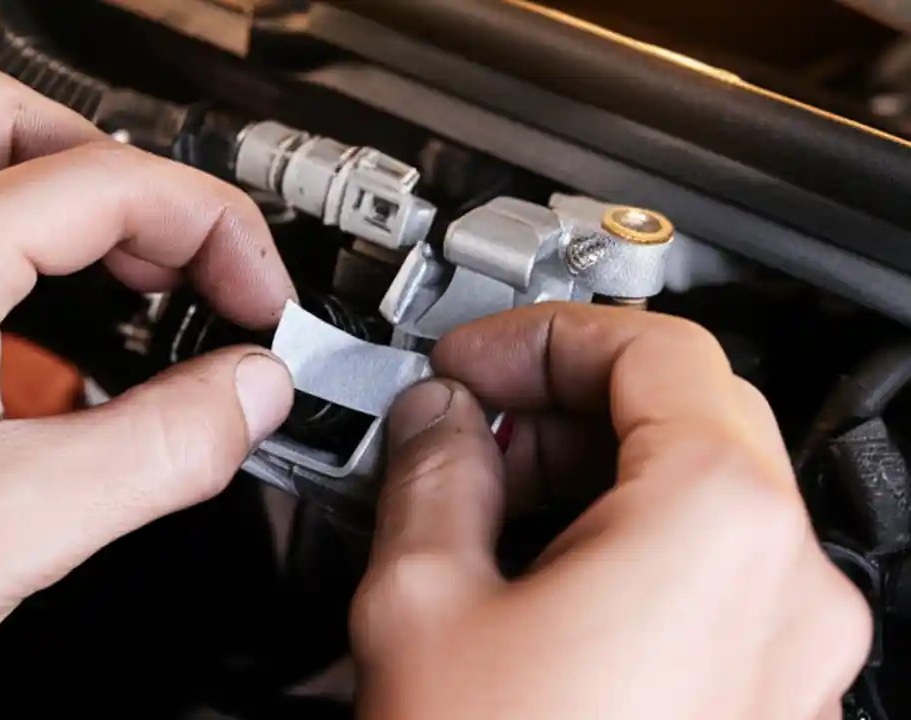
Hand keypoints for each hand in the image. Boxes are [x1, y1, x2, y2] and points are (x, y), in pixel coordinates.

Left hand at [0, 65, 294, 718]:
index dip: (213, 232)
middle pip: (20, 121)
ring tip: (95, 232)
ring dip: (34, 157)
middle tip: (184, 263)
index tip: (254, 296)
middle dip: (129, 179)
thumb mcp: (27, 526)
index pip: (109, 185)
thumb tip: (250, 391)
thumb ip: (168, 445)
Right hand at [351, 304, 870, 719]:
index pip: (650, 349)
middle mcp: (787, 586)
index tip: (468, 363)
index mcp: (718, 526)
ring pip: (701, 497)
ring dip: (591, 475)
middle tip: (465, 430)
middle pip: (686, 416)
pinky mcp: (769, 705)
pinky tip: (536, 582)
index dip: (540, 337)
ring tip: (486, 508)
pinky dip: (627, 547)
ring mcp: (793, 655)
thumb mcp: (424, 604)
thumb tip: (438, 423)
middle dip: (560, 405)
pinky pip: (710, 577)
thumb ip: (434, 475)